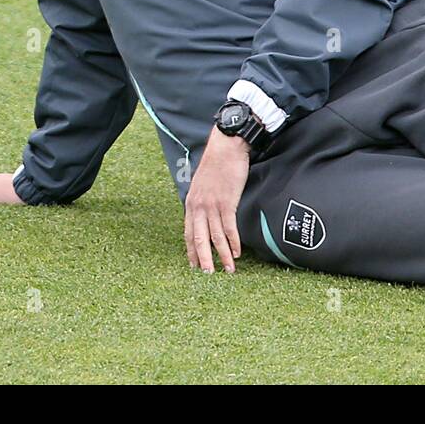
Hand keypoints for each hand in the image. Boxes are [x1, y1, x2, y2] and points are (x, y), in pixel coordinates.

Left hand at [184, 126, 249, 272]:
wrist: (227, 146)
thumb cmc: (217, 163)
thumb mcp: (203, 184)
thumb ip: (203, 200)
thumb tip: (208, 213)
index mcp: (191, 203)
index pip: (188, 233)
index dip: (191, 252)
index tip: (194, 266)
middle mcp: (198, 207)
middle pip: (198, 239)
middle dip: (202, 260)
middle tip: (207, 277)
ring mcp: (212, 205)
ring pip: (214, 237)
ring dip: (221, 256)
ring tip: (227, 271)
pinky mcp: (227, 201)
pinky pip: (228, 227)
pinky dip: (232, 242)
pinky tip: (236, 252)